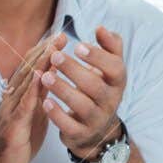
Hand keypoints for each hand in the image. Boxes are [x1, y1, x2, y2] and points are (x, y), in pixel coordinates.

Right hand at [0, 32, 64, 162]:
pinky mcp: (14, 125)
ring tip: (52, 50)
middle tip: (60, 35)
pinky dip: (31, 90)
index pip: (31, 67)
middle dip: (45, 51)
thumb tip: (51, 75)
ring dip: (39, 65)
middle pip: (28, 69)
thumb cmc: (17, 139)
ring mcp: (11, 110)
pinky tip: (39, 79)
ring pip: (26, 83)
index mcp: (18, 94)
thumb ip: (39, 94)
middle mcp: (12, 97)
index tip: (59, 37)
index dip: (45, 51)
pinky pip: (23, 106)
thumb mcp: (33, 112)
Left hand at [39, 26, 126, 159]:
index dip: (98, 57)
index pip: (115, 69)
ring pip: (82, 106)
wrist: (98, 129)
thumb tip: (101, 28)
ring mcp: (96, 119)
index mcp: (117, 82)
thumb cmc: (100, 88)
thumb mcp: (109, 68)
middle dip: (74, 70)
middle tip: (55, 56)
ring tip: (45, 76)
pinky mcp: (81, 134)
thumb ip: (109, 46)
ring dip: (62, 90)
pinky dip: (57, 115)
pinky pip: (70, 126)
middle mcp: (110, 101)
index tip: (78, 45)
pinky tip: (44, 101)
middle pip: (95, 86)